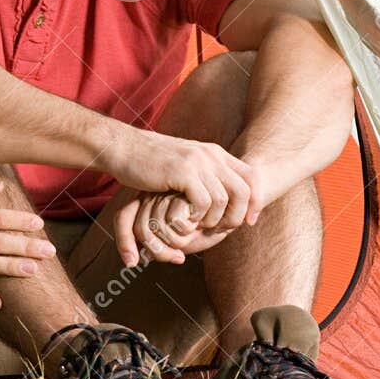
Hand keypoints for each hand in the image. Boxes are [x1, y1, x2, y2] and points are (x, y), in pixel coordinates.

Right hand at [105, 129, 262, 241]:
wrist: (124, 147)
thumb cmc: (151, 162)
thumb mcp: (185, 163)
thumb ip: (205, 174)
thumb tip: (224, 194)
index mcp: (215, 153)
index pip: (252, 177)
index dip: (255, 202)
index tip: (248, 221)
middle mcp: (211, 155)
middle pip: (244, 191)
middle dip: (238, 217)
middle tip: (223, 230)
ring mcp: (198, 162)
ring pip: (224, 200)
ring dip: (214, 220)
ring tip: (200, 226)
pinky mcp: (182, 172)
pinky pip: (204, 201)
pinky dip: (198, 216)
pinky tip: (186, 219)